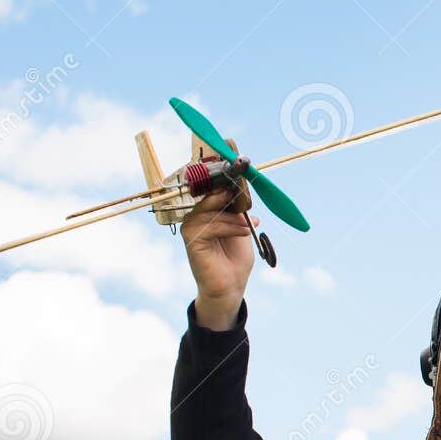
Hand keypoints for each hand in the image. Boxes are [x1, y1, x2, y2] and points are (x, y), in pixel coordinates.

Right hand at [180, 180, 255, 326]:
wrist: (231, 286)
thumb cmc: (235, 258)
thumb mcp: (242, 227)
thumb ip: (238, 209)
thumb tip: (239, 190)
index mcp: (208, 209)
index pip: (212, 184)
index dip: (222, 169)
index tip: (236, 154)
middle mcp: (197, 214)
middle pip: (210, 191)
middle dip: (228, 186)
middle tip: (243, 182)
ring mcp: (192, 225)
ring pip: (212, 208)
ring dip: (233, 216)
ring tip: (248, 225)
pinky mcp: (191, 238)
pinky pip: (211, 224)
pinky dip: (230, 227)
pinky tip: (243, 232)